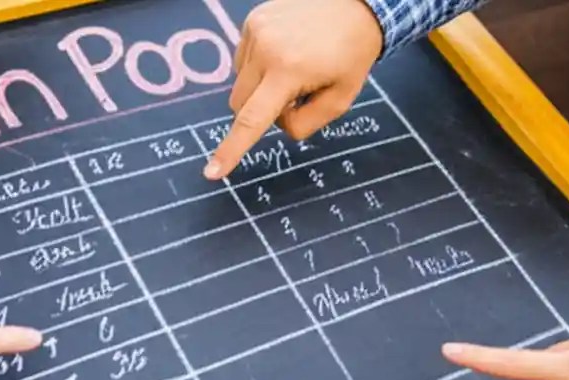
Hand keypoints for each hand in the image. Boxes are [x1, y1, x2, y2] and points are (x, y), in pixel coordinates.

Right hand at [205, 0, 383, 179]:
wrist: (356, 3)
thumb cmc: (353, 53)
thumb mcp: (341, 99)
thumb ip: (304, 124)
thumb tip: (275, 122)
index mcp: (289, 72)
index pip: (253, 120)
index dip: (231, 150)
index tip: (212, 173)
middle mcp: (265, 50)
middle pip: (240, 105)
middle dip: (259, 112)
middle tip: (294, 97)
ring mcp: (255, 32)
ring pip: (240, 83)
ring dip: (259, 88)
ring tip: (293, 68)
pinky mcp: (252, 21)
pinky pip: (243, 59)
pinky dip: (259, 66)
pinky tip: (284, 53)